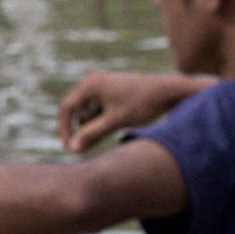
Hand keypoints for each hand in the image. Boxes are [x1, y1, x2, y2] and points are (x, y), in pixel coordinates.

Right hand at [57, 68, 199, 154]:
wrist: (170, 92)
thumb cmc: (143, 104)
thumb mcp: (116, 121)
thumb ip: (92, 134)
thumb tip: (71, 148)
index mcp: (91, 84)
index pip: (66, 108)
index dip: (65, 129)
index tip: (69, 147)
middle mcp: (94, 82)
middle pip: (74, 110)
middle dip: (77, 131)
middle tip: (79, 151)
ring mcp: (103, 87)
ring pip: (88, 112)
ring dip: (90, 128)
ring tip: (98, 145)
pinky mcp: (113, 94)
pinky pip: (98, 111)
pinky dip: (100, 123)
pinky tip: (109, 134)